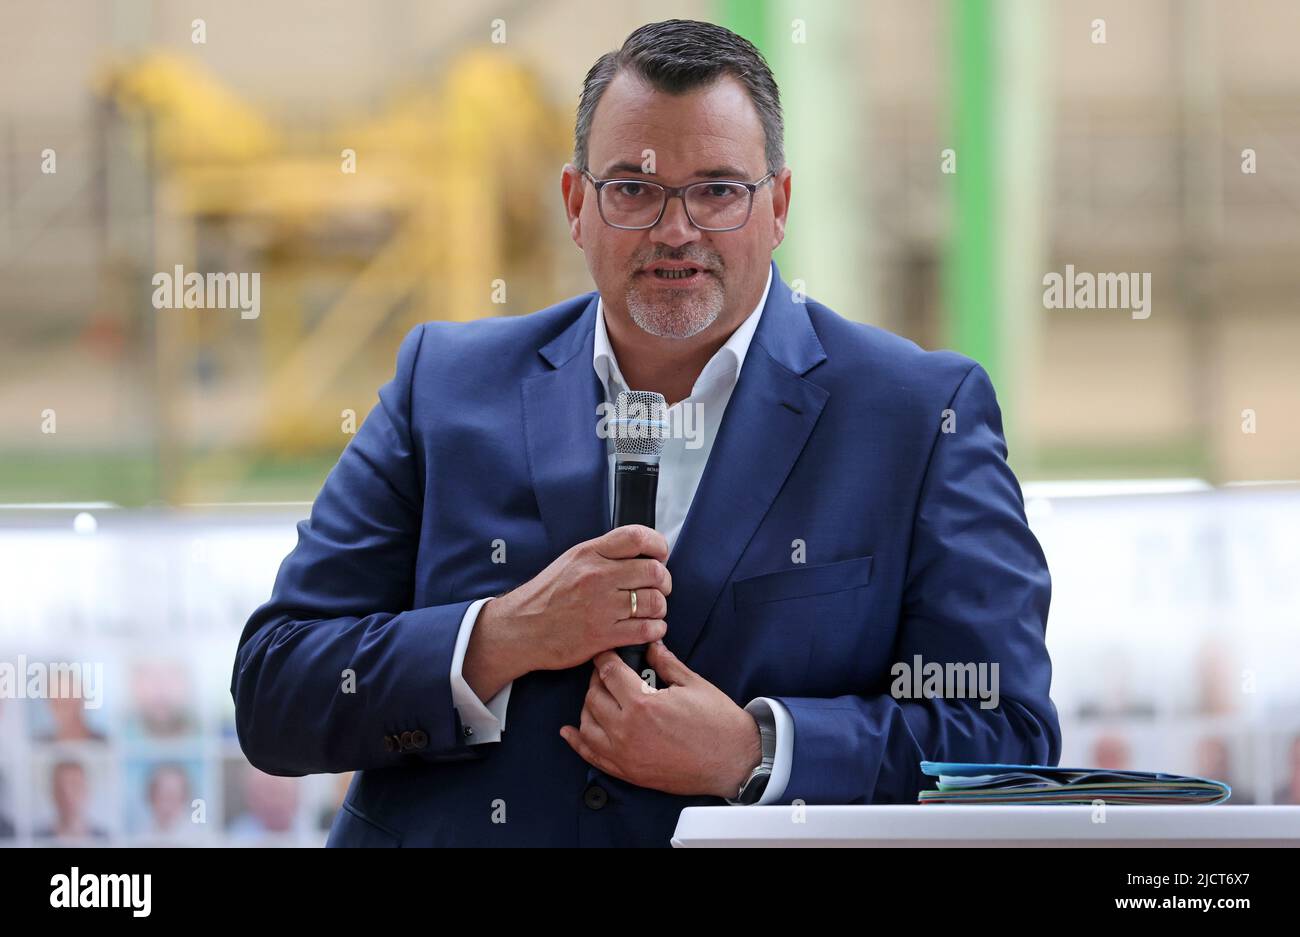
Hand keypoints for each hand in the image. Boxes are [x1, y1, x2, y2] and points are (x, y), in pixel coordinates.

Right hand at [478, 525, 670, 675]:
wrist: (521, 629)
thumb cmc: (547, 596)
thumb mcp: (570, 561)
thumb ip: (603, 554)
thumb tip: (641, 553)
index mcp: (589, 553)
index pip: (636, 537)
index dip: (658, 545)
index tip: (660, 555)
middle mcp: (597, 577)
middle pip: (653, 571)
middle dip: (663, 581)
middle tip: (659, 589)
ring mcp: (601, 607)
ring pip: (654, 602)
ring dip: (660, 608)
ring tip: (652, 611)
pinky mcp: (603, 636)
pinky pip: (646, 630)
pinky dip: (655, 629)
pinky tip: (648, 629)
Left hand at [559, 641, 762, 798]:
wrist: (733, 761)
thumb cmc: (717, 723)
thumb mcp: (692, 683)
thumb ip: (664, 662)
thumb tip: (650, 644)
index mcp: (642, 703)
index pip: (609, 672)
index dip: (605, 657)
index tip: (605, 651)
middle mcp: (626, 730)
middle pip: (593, 696)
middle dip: (598, 679)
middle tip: (609, 671)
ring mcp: (624, 754)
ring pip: (587, 724)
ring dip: (589, 706)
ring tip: (601, 696)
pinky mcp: (628, 771)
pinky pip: (592, 756)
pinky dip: (578, 742)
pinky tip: (570, 732)